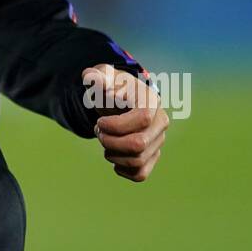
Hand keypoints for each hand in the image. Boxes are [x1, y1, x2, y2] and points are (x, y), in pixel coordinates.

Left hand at [81, 63, 167, 181]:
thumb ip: (96, 76)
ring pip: (137, 161)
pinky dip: (122, 169)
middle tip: (98, 132)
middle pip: (139, 144)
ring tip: (103, 140)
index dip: (117, 125)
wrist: (120, 99)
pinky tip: (112, 156)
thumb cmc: (112, 86)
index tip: (99, 121)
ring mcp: (158, 141)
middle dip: (111, 141)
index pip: (143, 120)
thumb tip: (91, 78)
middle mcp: (160, 122)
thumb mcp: (103, 76)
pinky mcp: (152, 156)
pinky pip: (140, 174)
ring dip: (112, 154)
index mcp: (152, 101)